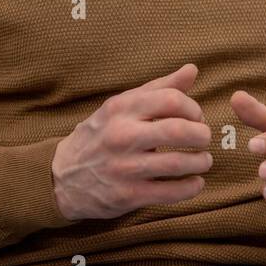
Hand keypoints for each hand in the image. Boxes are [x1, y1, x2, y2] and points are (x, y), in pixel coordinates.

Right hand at [51, 63, 212, 220]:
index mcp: (121, 109)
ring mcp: (123, 168)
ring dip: (200, 162)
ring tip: (204, 161)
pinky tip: (195, 183)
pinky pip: (169, 193)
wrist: (61, 177)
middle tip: (204, 139)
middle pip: (179, 131)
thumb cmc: (102, 134)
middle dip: (202, 135)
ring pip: (178, 163)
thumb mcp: (122, 106)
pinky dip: (190, 188)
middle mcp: (121, 136)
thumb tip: (192, 69)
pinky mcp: (126, 196)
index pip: (172, 100)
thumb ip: (159, 88)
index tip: (197, 118)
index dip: (194, 109)